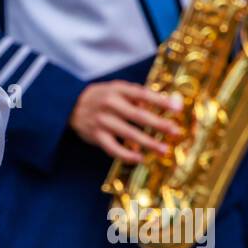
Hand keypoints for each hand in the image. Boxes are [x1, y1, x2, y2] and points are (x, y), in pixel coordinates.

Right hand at [69, 81, 183, 164]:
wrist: (69, 105)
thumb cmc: (100, 97)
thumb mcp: (116, 89)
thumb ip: (137, 95)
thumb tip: (164, 102)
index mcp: (117, 90)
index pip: (142, 94)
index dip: (161, 101)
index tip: (178, 108)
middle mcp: (109, 104)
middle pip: (138, 115)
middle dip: (159, 124)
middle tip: (175, 131)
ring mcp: (102, 121)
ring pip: (128, 134)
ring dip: (148, 143)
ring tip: (163, 149)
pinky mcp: (96, 136)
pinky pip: (113, 148)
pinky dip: (127, 155)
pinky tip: (140, 158)